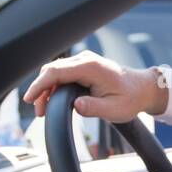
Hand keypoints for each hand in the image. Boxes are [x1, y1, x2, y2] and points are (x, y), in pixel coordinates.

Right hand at [22, 51, 166, 121]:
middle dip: (40, 90)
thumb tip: (76, 105)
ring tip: (44, 109)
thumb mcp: (114, 109)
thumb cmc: (130, 98)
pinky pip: (62, 73)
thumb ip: (94, 107)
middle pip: (51, 70)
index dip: (39, 85)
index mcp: (91, 67)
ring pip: (55, 72)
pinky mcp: (83, 66)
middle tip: (39, 112)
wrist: (142, 89)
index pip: (56, 72)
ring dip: (46, 89)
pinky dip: (54, 86)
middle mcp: (85, 60)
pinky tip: (52, 100)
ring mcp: (84, 61)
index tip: (29, 99)